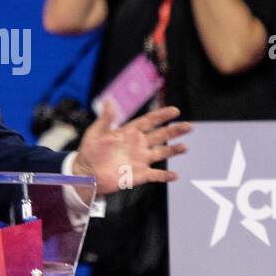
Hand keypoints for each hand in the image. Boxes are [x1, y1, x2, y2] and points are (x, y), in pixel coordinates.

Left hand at [72, 98, 191, 196]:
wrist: (87, 174)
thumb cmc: (89, 151)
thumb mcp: (96, 132)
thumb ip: (106, 118)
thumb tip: (109, 99)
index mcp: (129, 132)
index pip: (149, 121)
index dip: (162, 116)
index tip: (175, 111)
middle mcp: (138, 145)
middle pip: (161, 135)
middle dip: (175, 131)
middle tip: (189, 126)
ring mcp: (140, 160)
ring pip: (162, 153)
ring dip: (173, 150)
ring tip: (184, 147)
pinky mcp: (139, 175)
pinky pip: (156, 175)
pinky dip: (165, 176)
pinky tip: (175, 175)